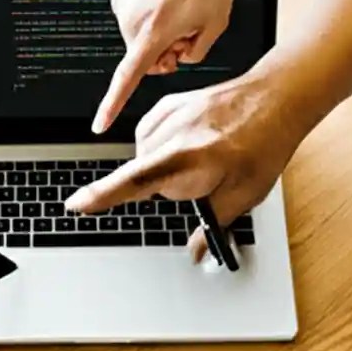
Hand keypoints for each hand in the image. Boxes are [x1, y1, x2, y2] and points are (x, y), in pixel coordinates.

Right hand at [68, 73, 304, 260]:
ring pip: (147, 155)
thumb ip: (213, 226)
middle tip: (210, 177)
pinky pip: (150, 134)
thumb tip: (197, 252)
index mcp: (187, 158)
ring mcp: (168, 114)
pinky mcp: (168, 102)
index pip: (134, 182)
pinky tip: (191, 143)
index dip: (102, 196)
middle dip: (169, 186)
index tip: (77, 205)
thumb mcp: (244, 196)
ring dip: (166, 165)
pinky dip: (164, 144)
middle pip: (145, 175)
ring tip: (205, 157)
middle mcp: (171, 132)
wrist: (274, 98)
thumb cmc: (264, 144)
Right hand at [93, 0, 242, 132]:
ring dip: (160, 23)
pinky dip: (152, 2)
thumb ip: (195, 51)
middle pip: (142, 51)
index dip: (112, 105)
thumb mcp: (216, 21)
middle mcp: (130, 16)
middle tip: (190, 28)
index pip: (127, 78)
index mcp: (153, 32)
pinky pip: (136, 4)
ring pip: (139, 28)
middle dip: (164, 48)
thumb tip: (177, 56)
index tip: (98, 124)